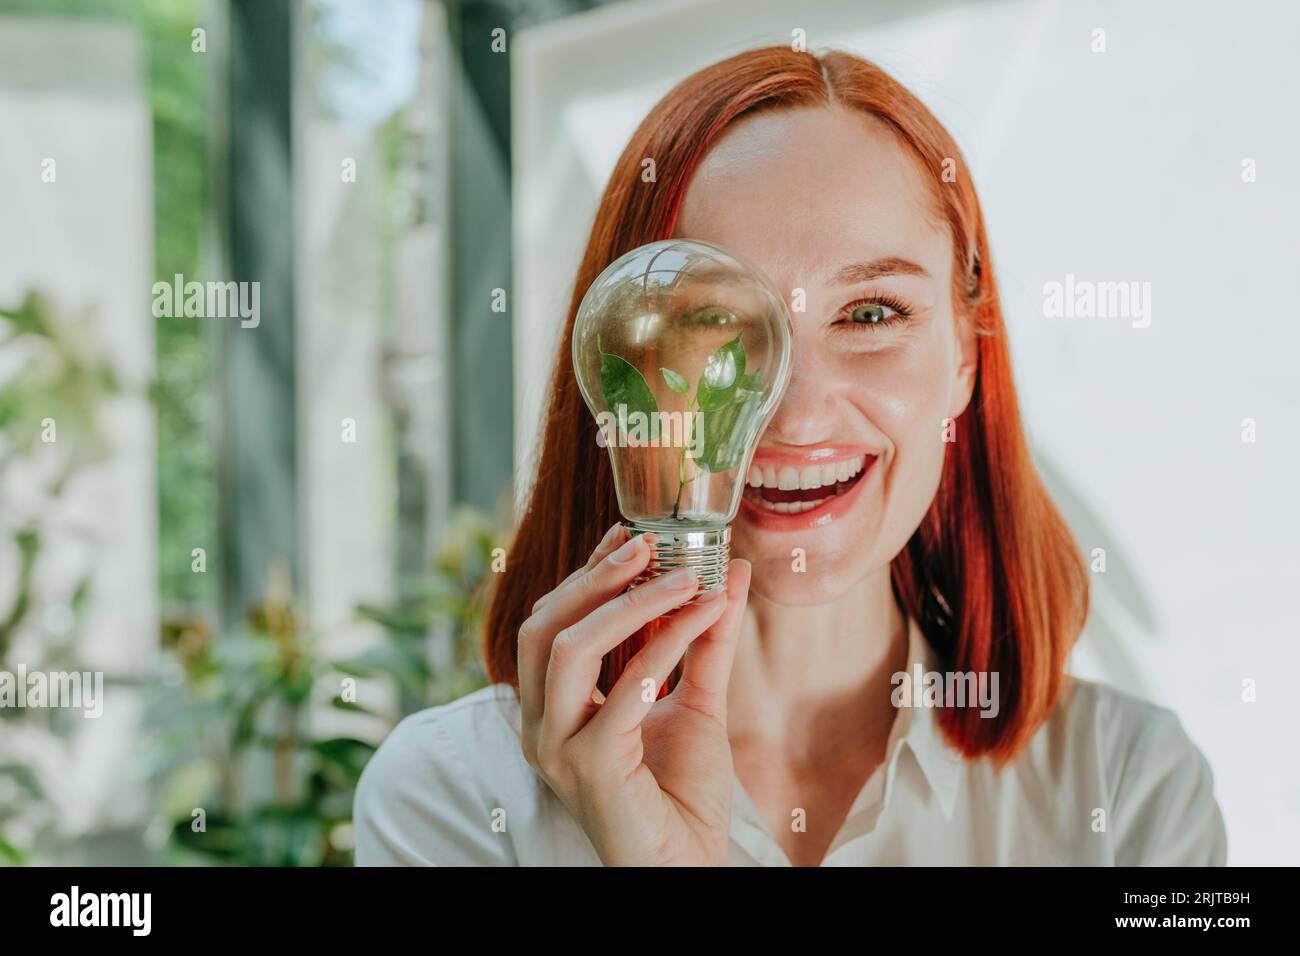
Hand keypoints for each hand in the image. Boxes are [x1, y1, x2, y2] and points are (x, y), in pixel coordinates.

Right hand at [517, 523, 750, 865]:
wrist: (688, 866)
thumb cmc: (683, 794)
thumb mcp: (697, 700)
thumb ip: (704, 638)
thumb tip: (728, 571)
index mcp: (551, 708)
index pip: (550, 624)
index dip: (585, 575)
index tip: (629, 536)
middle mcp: (540, 726)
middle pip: (543, 628)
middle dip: (593, 578)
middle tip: (647, 544)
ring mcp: (556, 746)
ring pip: (569, 648)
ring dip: (630, 603)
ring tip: (683, 575)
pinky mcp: (587, 765)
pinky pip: (626, 686)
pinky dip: (667, 642)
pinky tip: (703, 616)